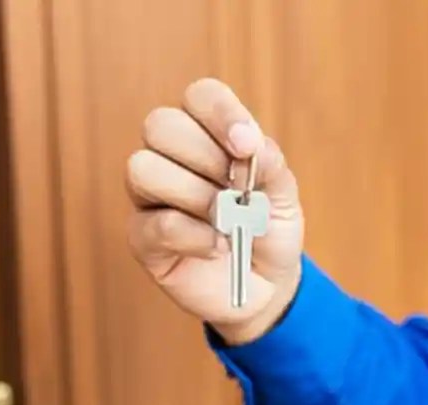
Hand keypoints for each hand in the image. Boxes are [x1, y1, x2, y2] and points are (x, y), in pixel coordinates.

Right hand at [126, 78, 304, 344]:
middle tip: (238, 188)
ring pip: (144, 169)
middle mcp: (170, 157)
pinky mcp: (143, 238)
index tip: (247, 145)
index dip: (220, 113)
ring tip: (229, 220)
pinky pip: (156, 223)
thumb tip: (251, 144)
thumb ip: (271, 164)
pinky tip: (219, 246)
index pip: (199, 96)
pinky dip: (196, 236)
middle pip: (160, 125)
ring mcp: (150, 197)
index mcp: (207, 135)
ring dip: (197, 196)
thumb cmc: (269, 230)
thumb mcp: (284, 196)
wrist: (266, 285)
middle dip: (206, 156)